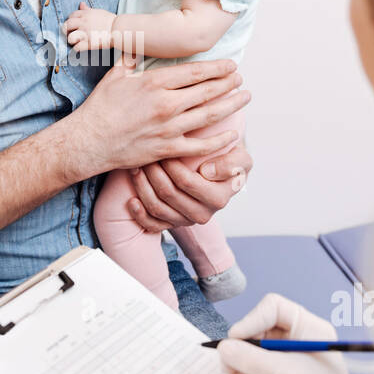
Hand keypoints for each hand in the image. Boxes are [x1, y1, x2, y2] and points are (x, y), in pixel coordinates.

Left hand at [62, 2, 117, 51]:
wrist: (120, 29)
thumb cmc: (111, 21)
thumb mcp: (98, 12)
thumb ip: (88, 9)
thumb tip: (81, 3)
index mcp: (86, 14)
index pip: (71, 15)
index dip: (70, 21)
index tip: (73, 26)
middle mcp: (84, 23)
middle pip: (67, 25)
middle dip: (66, 31)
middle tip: (69, 34)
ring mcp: (86, 33)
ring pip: (70, 38)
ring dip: (71, 41)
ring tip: (75, 42)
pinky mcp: (89, 43)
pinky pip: (77, 48)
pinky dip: (77, 50)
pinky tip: (79, 49)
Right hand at [62, 54, 248, 180]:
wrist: (89, 141)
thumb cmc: (100, 107)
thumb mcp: (116, 75)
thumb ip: (132, 57)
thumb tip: (137, 41)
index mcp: (154, 83)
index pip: (194, 72)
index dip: (216, 68)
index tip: (230, 65)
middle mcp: (165, 104)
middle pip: (206, 91)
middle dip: (228, 83)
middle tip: (241, 79)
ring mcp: (168, 128)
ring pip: (209, 115)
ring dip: (230, 105)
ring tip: (244, 97)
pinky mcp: (167, 149)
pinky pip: (200, 146)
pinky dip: (219, 141)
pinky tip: (232, 134)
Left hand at [126, 139, 251, 232]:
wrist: (220, 172)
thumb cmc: (228, 161)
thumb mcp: (241, 158)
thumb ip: (233, 163)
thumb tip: (207, 171)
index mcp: (218, 198)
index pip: (188, 182)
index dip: (172, 165)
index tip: (163, 148)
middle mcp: (203, 214)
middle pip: (169, 194)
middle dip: (153, 172)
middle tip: (145, 155)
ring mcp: (186, 221)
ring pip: (158, 208)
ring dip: (143, 187)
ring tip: (137, 168)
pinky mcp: (173, 225)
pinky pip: (153, 225)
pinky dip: (140, 214)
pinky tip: (132, 200)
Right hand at [217, 294, 372, 373]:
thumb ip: (254, 359)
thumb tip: (224, 348)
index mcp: (309, 329)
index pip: (272, 308)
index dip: (251, 320)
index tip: (235, 340)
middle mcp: (298, 340)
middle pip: (257, 329)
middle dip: (241, 347)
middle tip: (229, 365)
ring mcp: (288, 361)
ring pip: (252, 350)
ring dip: (238, 363)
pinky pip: (253, 369)